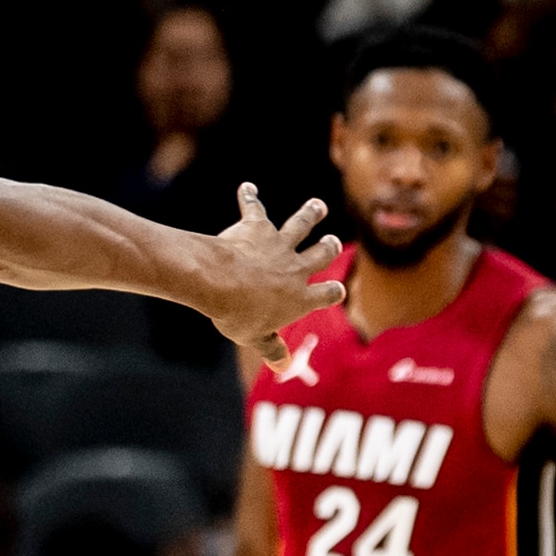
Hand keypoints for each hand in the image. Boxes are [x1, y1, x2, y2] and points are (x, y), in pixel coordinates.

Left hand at [209, 184, 349, 369]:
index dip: (333, 292)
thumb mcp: (254, 337)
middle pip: (321, 254)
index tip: (337, 290)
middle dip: (329, 247)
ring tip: (317, 206)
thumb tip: (284, 367)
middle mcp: (296, 267)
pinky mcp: (256, 227)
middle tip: (332, 242)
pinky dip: (249, 197)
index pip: (327, 294)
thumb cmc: (236, 314)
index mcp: (301, 297)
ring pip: (300, 225)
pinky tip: (247, 187)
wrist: (218, 282)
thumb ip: (271, 349)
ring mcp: (278, 245)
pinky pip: (254, 208)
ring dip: (310, 214)